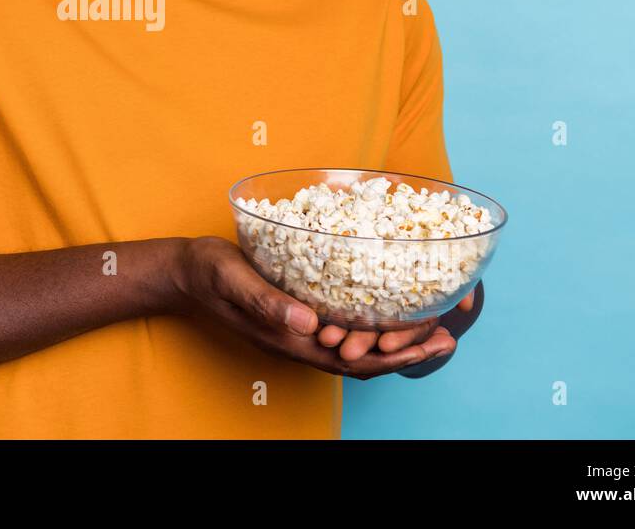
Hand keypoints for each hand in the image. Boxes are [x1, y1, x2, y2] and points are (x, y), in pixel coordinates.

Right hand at [169, 237, 454, 379]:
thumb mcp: (235, 279)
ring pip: (355, 348)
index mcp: (289, 339)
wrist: (186, 274)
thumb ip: (267, 301)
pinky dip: (371, 325)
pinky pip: (342, 331)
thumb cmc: (209, 273)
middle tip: (448, 335)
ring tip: (430, 324)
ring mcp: (299, 332)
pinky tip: (387, 308)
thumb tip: (309, 323)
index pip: (353, 361)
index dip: (396, 356)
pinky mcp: (297, 316)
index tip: (433, 344)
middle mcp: (300, 341)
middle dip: (407, 351)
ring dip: (394, 340)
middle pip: (363, 361)